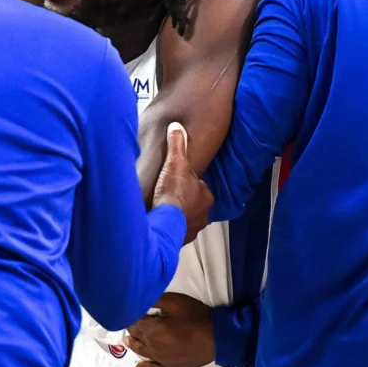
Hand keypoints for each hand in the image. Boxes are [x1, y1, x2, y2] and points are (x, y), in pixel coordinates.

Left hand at [126, 293, 214, 366]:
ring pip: (142, 352)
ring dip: (134, 345)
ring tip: (128, 341)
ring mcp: (161, 358)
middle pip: (137, 337)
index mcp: (151, 329)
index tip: (126, 310)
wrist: (215, 337)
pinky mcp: (170, 366)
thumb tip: (138, 300)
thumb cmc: (193, 316)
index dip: (129, 316)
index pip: (134, 322)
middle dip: (131, 330)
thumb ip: (154, 301)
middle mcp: (152, 346)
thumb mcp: (173, 301)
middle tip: (126, 322)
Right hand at [152, 122, 213, 244]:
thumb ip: (177, 144)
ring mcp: (193, 229)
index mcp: (207, 197)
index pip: (199, 185)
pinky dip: (170, 225)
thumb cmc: (173, 193)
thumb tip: (177, 126)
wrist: (163, 223)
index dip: (187, 181)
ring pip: (186, 218)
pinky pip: (177, 230)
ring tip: (163, 207)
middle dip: (184, 199)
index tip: (175, 179)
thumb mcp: (175, 162)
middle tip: (168, 193)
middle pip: (194, 203)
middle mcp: (204, 215)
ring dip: (177, 214)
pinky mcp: (181, 240)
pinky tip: (160, 219)